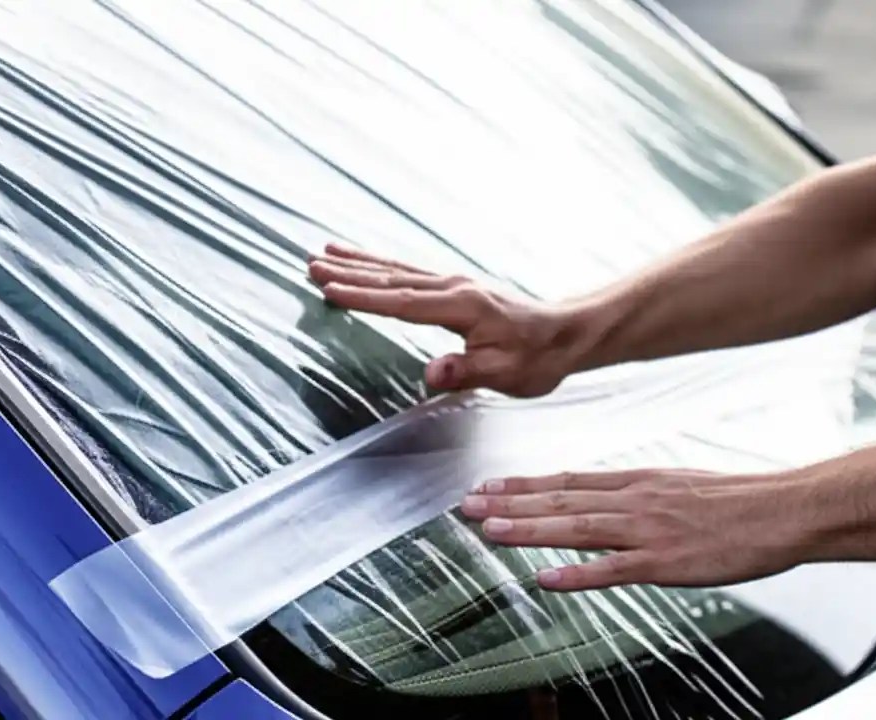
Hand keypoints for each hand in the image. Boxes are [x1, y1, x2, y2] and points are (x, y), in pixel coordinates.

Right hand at [308, 244, 580, 395]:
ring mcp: (452, 283)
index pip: (401, 302)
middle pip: (391, 278)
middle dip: (349, 273)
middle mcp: (453, 287)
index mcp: (461, 307)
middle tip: (311, 265)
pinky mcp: (453, 287)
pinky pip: (408, 271)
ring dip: (359, 263)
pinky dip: (381, 264)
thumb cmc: (536, 359)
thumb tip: (430, 376)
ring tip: (324, 254)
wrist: (565, 335)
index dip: (363, 297)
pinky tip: (365, 261)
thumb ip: (465, 373)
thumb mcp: (505, 375)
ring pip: (396, 270)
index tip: (329, 290)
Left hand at [460, 470, 814, 590]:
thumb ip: (634, 491)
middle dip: (509, 504)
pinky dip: (576, 574)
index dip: (523, 485)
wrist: (780, 510)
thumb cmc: (734, 499)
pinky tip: (544, 577)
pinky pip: (612, 570)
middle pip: (559, 500)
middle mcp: (632, 501)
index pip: (565, 480)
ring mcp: (646, 531)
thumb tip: (600, 494)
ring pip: (575, 528)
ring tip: (490, 530)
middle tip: (468, 505)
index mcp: (634, 482)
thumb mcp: (674, 482)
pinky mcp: (665, 562)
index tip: (487, 485)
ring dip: (529, 529)